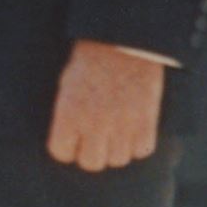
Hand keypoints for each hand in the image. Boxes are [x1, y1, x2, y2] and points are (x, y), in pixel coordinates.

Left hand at [47, 39, 164, 170]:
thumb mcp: (67, 83)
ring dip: (115, 149)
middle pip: (90, 163)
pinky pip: (141, 151)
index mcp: (69, 113)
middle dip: (90, 152)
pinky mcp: (146, 124)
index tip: (71, 141)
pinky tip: (132, 129)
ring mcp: (121, 126)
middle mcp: (94, 125)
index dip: (65, 147)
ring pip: (117, 160)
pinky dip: (137, 144)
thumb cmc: (90, 60)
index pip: (61, 152)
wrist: (124, 43)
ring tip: (114, 130)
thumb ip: (66, 114)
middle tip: (94, 139)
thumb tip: (69, 139)